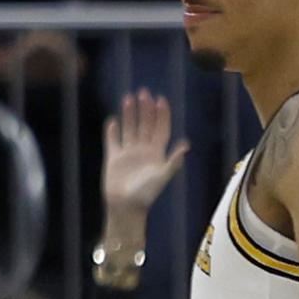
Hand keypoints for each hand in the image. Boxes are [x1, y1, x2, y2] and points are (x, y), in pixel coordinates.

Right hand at [102, 90, 190, 218]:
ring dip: (129, 114)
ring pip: (129, 128)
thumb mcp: (162, 176)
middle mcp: (143, 150)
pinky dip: (112, 131)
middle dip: (145, 108)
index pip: (160, 129)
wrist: (125, 207)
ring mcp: (128, 154)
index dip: (162, 114)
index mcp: (156, 153)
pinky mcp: (113, 159)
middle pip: (145, 124)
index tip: (160, 99)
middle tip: (143, 92)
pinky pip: (112, 141)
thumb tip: (186, 144)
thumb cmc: (146, 194)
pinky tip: (113, 120)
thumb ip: (173, 160)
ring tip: (128, 98)